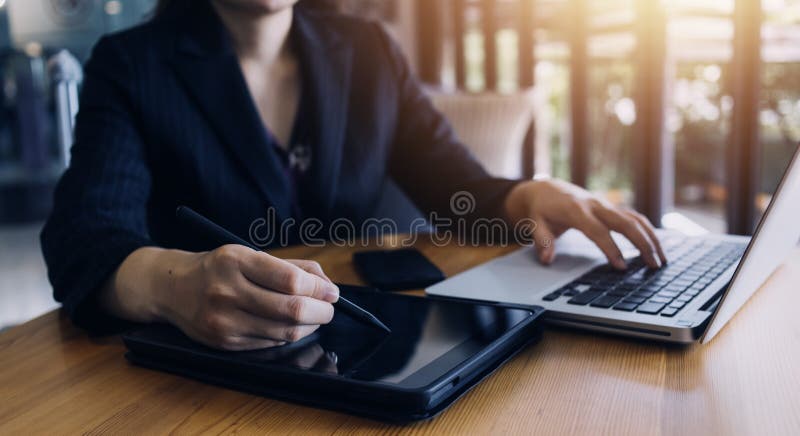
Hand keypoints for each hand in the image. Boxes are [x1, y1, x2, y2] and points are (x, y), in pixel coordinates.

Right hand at [104, 245, 339, 350]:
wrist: (170, 288)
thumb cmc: (219, 268)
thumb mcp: (249, 254)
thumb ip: (291, 267)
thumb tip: (327, 286)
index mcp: (236, 261)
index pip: (291, 279)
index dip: (319, 288)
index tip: (332, 292)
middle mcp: (227, 291)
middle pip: (291, 309)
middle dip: (321, 311)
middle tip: (329, 308)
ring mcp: (224, 320)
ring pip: (284, 331)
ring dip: (309, 326)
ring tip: (314, 317)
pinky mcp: (224, 342)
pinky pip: (270, 342)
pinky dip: (288, 335)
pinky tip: (290, 326)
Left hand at [504, 179, 666, 268]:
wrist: (545, 189)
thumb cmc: (541, 209)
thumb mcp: (534, 223)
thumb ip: (542, 241)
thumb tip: (546, 259)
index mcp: (577, 211)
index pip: (598, 232)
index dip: (611, 249)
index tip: (622, 267)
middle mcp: (596, 206)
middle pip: (625, 223)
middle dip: (642, 244)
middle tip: (654, 266)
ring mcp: (606, 205)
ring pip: (635, 219)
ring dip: (651, 238)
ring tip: (662, 260)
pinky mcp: (611, 208)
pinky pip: (634, 218)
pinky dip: (648, 231)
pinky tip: (657, 247)